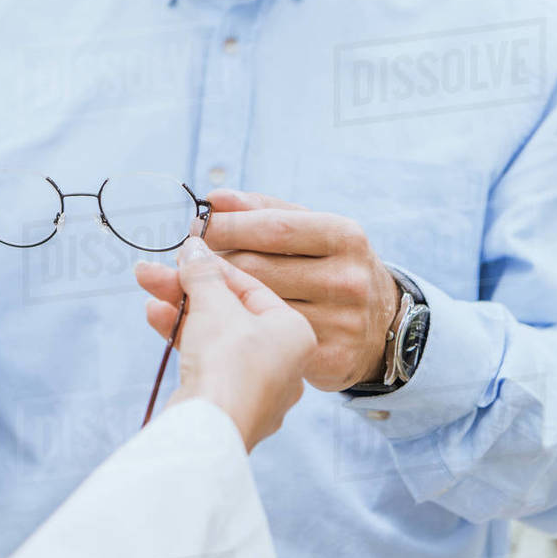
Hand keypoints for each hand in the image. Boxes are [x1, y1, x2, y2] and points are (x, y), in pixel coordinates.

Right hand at [135, 238, 315, 450]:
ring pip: (215, 338)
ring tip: (146, 291)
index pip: (251, 288)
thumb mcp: (213, 304)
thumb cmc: (227, 361)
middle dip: (186, 289)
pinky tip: (155, 317)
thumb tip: (194, 249)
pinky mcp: (229, 406)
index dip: (213, 267)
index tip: (185, 253)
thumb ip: (203, 273)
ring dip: (179, 311)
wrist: (211, 428)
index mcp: (295, 333)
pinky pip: (207, 362)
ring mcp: (256, 389)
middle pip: (229, 313)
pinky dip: (183, 339)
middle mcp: (283, 362)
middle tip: (152, 272)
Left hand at [139, 190, 400, 392]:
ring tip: (174, 287)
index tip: (195, 228)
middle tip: (181, 260)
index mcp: (344, 236)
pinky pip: (263, 346)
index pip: (272, 228)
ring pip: (254, 310)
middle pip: (257, 269)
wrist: (381, 326)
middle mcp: (347, 278)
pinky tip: (190, 324)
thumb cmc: (330, 266)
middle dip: (209, 263)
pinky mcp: (331, 359)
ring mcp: (342, 321)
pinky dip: (220, 335)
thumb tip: (215, 198)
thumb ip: (263, 211)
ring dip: (206, 299)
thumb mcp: (311, 231)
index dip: (226, 228)